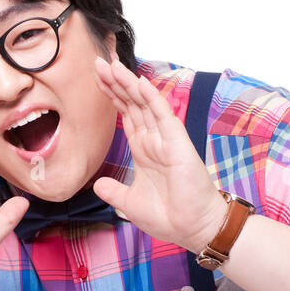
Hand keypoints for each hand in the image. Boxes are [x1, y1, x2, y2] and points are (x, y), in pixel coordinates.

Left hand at [92, 56, 226, 252]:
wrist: (191, 229)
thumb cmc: (169, 216)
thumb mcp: (130, 202)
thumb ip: (114, 190)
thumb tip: (98, 184)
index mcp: (144, 150)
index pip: (126, 115)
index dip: (113, 96)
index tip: (98, 78)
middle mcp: (154, 140)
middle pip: (132, 103)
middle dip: (116, 82)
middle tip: (98, 61)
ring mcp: (166, 139)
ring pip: (145, 104)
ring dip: (128, 83)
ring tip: (112, 64)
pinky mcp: (177, 143)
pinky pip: (163, 115)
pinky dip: (150, 98)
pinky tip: (138, 81)